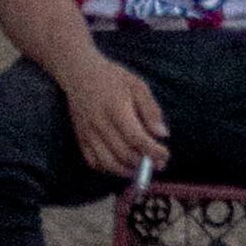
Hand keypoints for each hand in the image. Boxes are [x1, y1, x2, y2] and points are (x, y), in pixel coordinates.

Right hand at [64, 56, 169, 182]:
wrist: (80, 74)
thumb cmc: (113, 78)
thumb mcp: (138, 86)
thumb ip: (151, 110)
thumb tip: (162, 134)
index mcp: (116, 110)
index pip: (136, 138)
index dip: (152, 150)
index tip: (165, 155)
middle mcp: (100, 124)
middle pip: (123, 153)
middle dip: (143, 163)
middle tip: (159, 164)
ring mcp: (88, 133)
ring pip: (107, 162)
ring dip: (126, 171)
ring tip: (141, 170)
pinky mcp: (80, 138)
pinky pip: (92, 161)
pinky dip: (107, 169)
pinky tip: (121, 167)